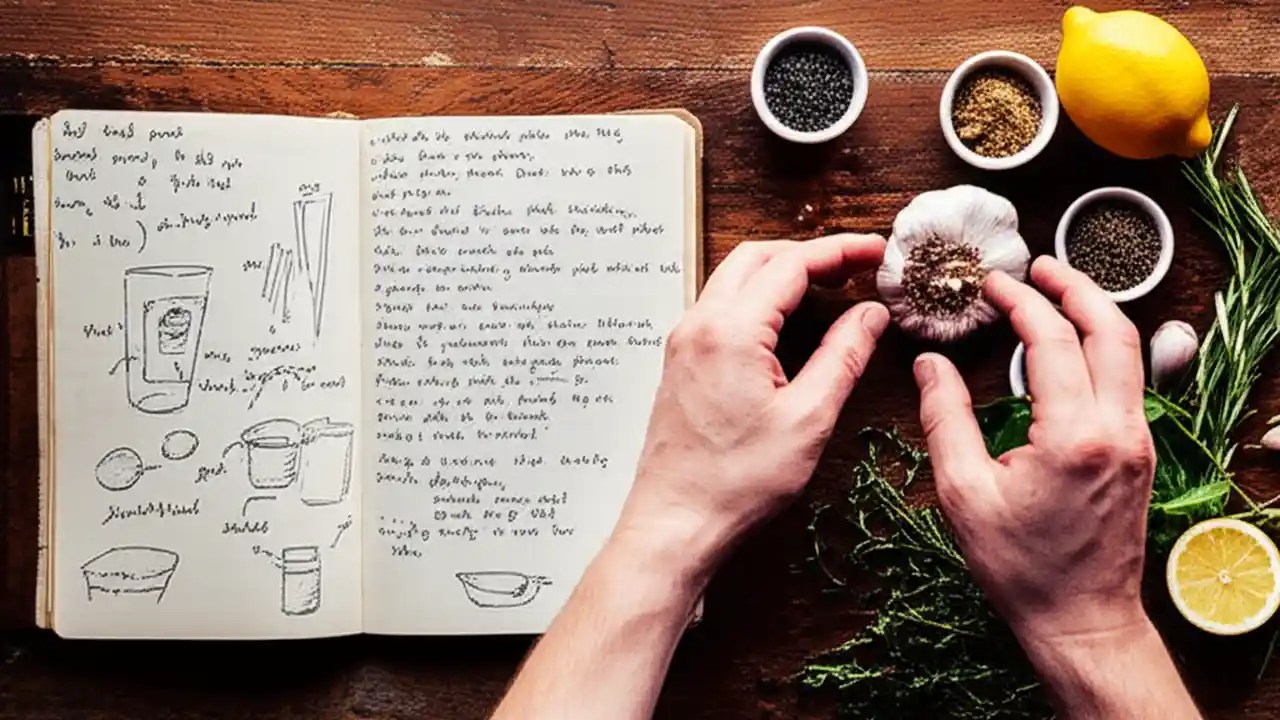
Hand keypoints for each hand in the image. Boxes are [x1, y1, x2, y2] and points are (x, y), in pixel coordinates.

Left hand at [612, 233, 887, 586]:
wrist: (674, 523)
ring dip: (782, 273)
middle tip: (855, 266)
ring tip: (829, 288)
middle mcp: (698, 326)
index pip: (792, 264)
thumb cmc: (736, 483)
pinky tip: (787, 323)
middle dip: (810, 253)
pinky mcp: (680, 363)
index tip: (876, 252)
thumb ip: (843, 357)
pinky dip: (759, 299)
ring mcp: (683, 343)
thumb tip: (870, 315)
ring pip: (735, 280)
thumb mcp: (807, 419)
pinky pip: (720, 308)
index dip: (840, 251)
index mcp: (730, 332)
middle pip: (757, 257)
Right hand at [914, 256, 1153, 642]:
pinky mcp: (1141, 453)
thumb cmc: (1019, 567)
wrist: (1082, 619)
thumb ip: (944, 419)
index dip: (1019, 302)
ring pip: (1130, 351)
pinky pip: (1129, 380)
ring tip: (1055, 291)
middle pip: (1112, 329)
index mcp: (1073, 436)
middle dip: (1074, 286)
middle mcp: (1118, 430)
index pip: (1051, 341)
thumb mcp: (962, 494)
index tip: (990, 285)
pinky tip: (1071, 346)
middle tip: (1037, 265)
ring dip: (1095, 312)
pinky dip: (1103, 347)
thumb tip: (928, 364)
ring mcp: (1138, 441)